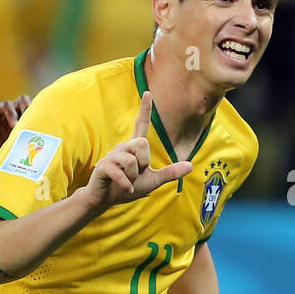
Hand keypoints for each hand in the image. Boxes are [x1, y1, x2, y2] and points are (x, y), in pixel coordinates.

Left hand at [0, 95, 31, 189]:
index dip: (12, 112)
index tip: (13, 125)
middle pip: (22, 104)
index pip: (7, 105)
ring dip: (34, 119)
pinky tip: (39, 139)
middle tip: (31, 122)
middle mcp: (6, 118)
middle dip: (28, 109)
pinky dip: (36, 132)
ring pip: (29, 115)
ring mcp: (15, 128)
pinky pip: (31, 131)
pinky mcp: (21, 138)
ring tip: (37, 129)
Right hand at [85, 92, 192, 210]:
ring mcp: (111, 156)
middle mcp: (123, 147)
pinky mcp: (103, 166)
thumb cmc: (127, 188)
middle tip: (136, 175)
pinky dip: (126, 184)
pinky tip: (126, 189)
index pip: (141, 125)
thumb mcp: (153, 181)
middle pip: (142, 144)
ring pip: (131, 160)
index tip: (148, 93)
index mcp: (134, 148)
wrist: (105, 200)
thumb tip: (191, 165)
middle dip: (143, 162)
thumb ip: (170, 173)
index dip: (145, 110)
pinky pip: (120, 173)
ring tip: (128, 182)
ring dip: (134, 176)